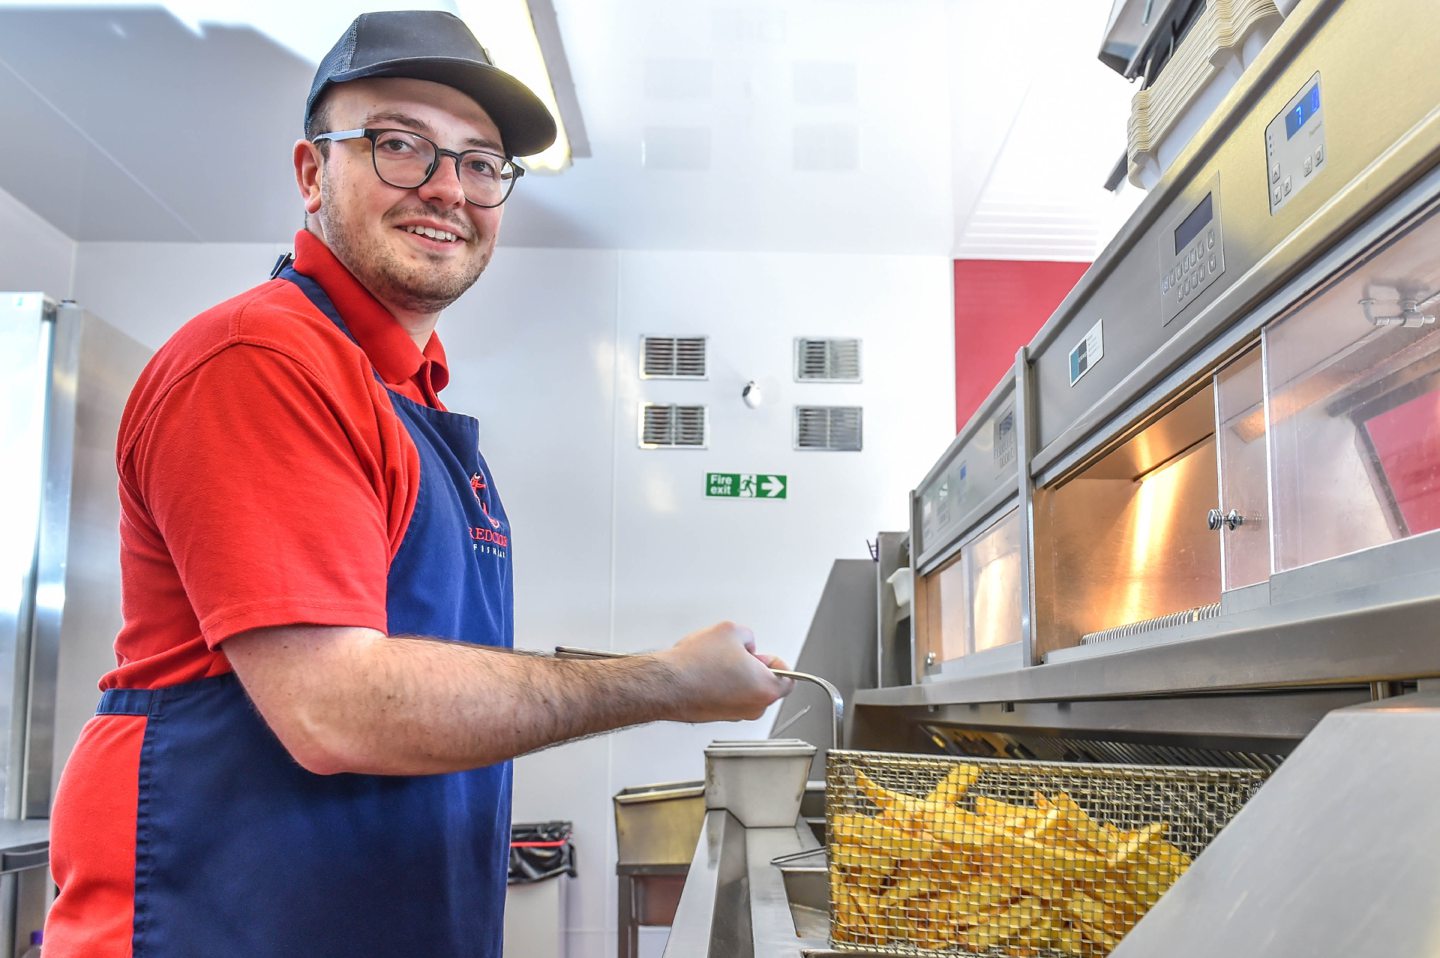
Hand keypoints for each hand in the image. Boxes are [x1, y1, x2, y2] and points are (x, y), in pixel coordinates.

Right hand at [658, 622, 793, 722]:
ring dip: (733, 675)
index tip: (761, 654)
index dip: (773, 660)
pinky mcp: (714, 716)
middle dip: (751, 666)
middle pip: (763, 684)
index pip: (788, 678)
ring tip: (712, 661)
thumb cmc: (696, 665)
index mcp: (766, 689)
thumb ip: (749, 637)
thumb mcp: (732, 630)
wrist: (666, 684)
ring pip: (742, 690)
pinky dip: (718, 684)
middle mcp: (752, 708)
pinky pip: (725, 696)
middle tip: (733, 654)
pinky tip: (702, 672)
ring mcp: (733, 715)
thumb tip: (746, 644)